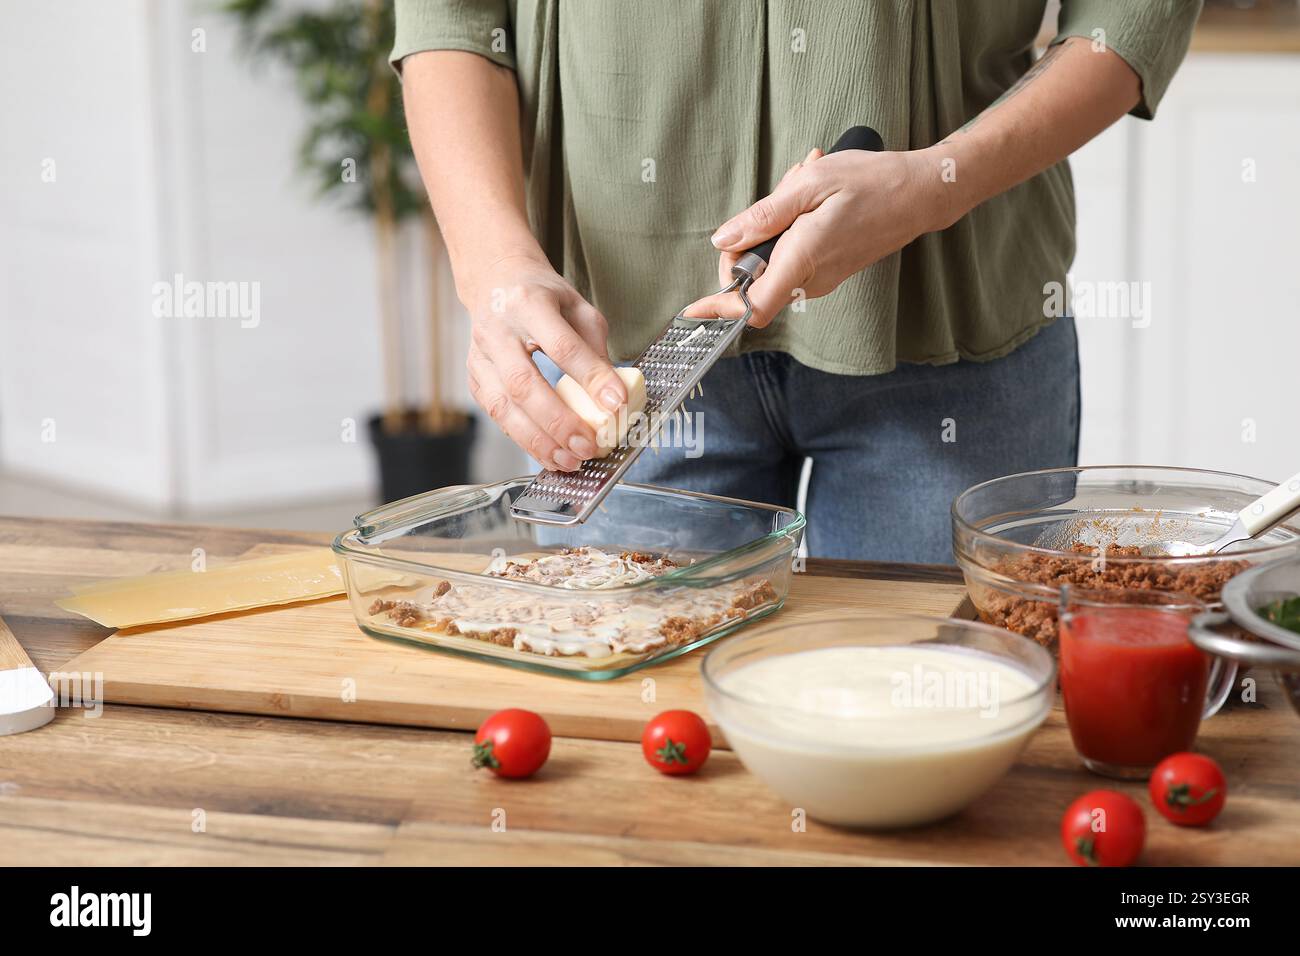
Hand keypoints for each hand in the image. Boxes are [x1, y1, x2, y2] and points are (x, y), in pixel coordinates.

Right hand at [464, 255, 626, 470]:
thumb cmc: (543, 296)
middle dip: (559, 422)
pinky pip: (497, 416)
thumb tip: (611, 395)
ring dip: (538, 440)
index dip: (590, 377)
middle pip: (524, 383)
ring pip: (504, 406)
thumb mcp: (577, 307)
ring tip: (570, 460)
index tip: (616, 403)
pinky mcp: (475, 379)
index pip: (561, 345)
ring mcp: (480, 357)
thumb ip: (595, 347)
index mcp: (529, 303)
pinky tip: (548, 454)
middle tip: (589, 445)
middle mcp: (497, 330)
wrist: (495, 282)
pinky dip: (524, 439)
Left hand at [686, 147, 955, 325]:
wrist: (921, 193)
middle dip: (752, 236)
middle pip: (754, 278)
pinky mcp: (828, 271)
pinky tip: (814, 199)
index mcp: (803, 259)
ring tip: (805, 184)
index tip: (693, 311)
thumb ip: (762, 216)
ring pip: (773, 262)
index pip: (754, 306)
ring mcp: (822, 279)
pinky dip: (792, 227)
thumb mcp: (810, 184)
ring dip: (776, 224)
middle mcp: (811, 279)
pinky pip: (792, 257)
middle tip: (780, 192)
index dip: (719, 310)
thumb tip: (724, 240)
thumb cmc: (871, 182)